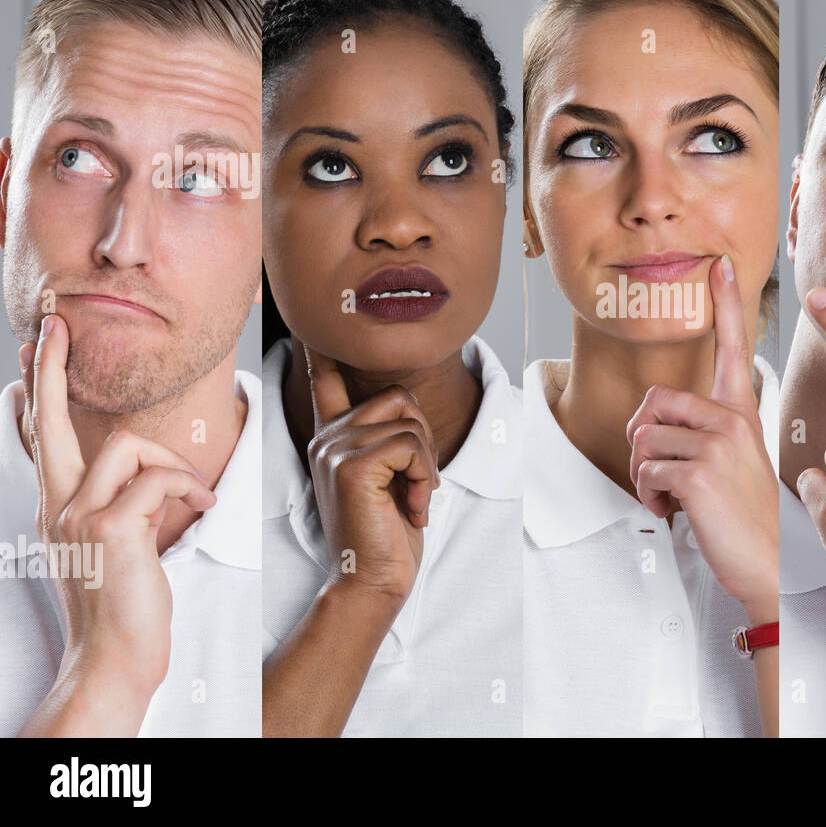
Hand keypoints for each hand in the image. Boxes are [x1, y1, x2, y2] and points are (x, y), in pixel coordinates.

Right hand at [20, 315, 214, 711]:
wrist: (114, 659)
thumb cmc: (123, 605)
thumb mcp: (114, 545)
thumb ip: (116, 503)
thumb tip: (138, 470)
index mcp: (58, 509)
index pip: (41, 439)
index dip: (38, 392)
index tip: (35, 350)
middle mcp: (58, 507)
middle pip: (51, 423)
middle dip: (53, 370)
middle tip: (54, 327)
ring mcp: (79, 516)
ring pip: (129, 446)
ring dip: (173, 466)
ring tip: (192, 500)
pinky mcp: (110, 529)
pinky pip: (158, 478)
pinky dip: (188, 488)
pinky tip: (200, 510)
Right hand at [303, 345, 435, 606]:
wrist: (374, 582)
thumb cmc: (387, 534)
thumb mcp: (388, 478)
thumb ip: (386, 440)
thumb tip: (404, 408)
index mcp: (332, 438)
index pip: (324, 380)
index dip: (324, 348)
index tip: (318, 323)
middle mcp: (326, 437)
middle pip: (398, 397)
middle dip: (425, 439)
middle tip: (417, 484)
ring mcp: (334, 448)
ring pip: (409, 421)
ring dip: (427, 463)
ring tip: (412, 499)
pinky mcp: (351, 464)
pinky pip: (411, 444)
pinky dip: (425, 476)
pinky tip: (411, 507)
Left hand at [626, 254, 777, 619]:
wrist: (765, 565)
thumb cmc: (745, 516)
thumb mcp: (735, 461)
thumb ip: (706, 430)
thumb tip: (655, 423)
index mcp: (742, 412)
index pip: (734, 346)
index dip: (726, 303)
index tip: (719, 265)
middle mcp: (732, 420)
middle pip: (652, 402)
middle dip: (642, 442)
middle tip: (663, 473)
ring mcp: (716, 444)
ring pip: (642, 440)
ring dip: (645, 476)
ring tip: (674, 497)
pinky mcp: (697, 472)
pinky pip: (645, 471)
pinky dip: (649, 498)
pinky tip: (675, 512)